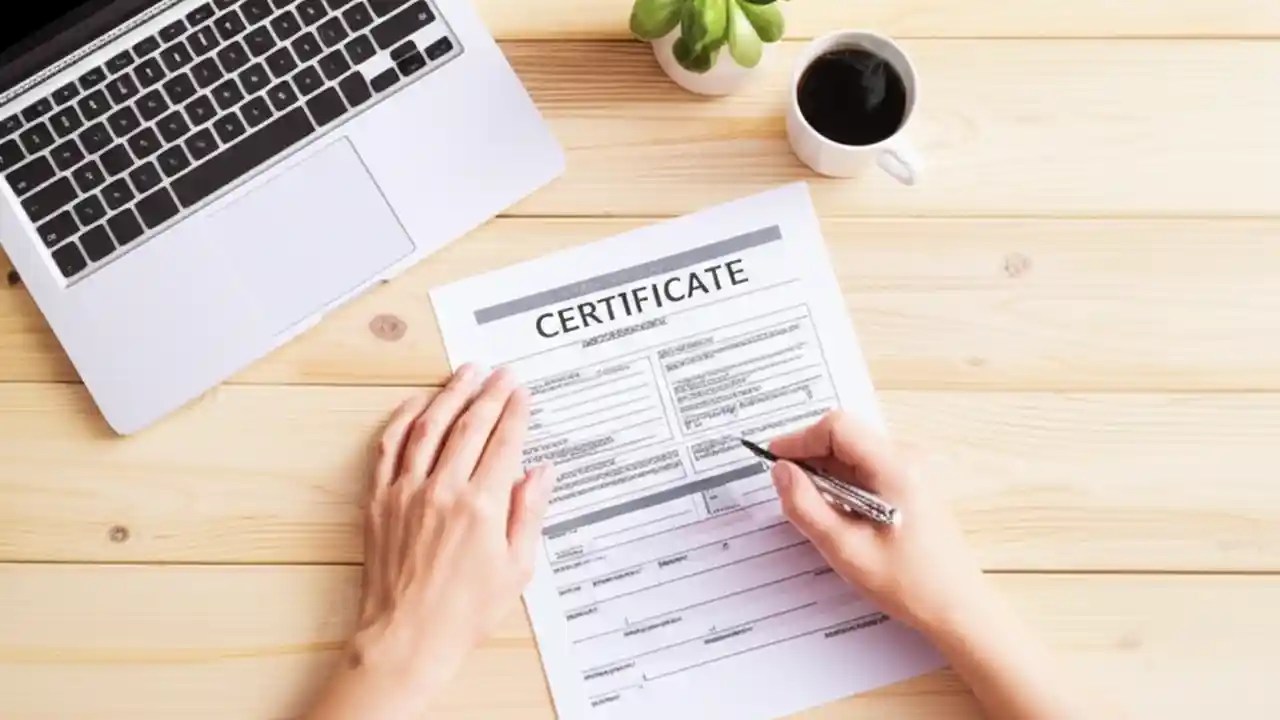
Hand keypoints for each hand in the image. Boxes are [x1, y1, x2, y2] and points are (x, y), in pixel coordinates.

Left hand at [307, 366, 554, 719]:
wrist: (407, 638)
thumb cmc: (462, 613)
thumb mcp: (516, 568)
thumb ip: (530, 513)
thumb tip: (542, 473)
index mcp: (482, 507)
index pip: (504, 442)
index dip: (516, 412)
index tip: (522, 393)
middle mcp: (443, 491)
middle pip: (470, 425)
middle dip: (490, 393)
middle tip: (501, 374)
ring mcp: (406, 492)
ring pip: (429, 426)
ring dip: (449, 394)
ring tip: (465, 373)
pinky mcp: (380, 501)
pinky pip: (389, 447)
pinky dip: (403, 419)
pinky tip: (416, 404)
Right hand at [769, 411, 994, 635]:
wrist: (956, 606)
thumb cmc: (908, 583)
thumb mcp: (845, 548)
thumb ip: (806, 506)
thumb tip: (780, 472)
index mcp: (895, 467)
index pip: (837, 427)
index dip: (800, 440)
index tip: (776, 463)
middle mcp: (907, 458)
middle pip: (844, 436)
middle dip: (810, 457)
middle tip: (789, 490)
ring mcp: (912, 468)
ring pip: (853, 452)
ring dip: (826, 472)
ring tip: (815, 509)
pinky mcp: (911, 482)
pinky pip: (866, 467)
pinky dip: (843, 482)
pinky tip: (838, 514)